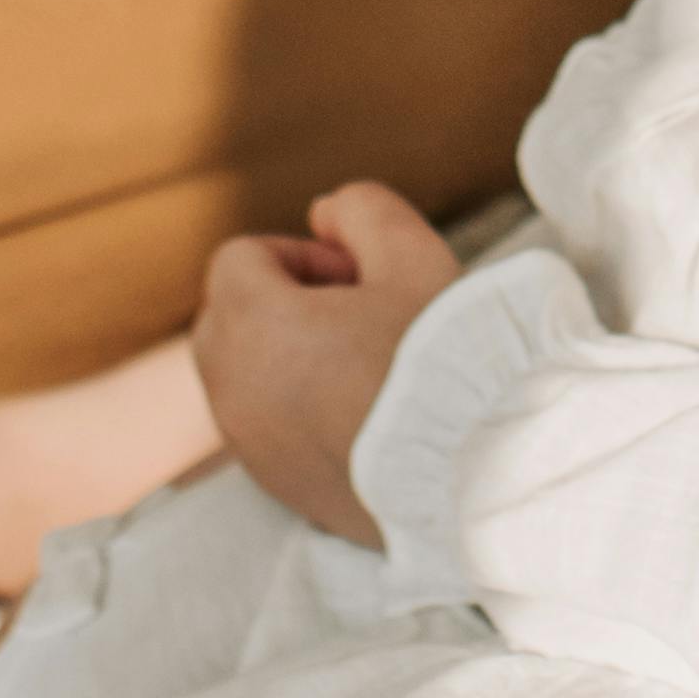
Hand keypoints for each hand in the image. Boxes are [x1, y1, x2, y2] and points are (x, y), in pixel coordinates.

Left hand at [193, 179, 460, 545]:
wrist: (472, 475)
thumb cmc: (443, 361)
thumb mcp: (415, 256)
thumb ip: (364, 212)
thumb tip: (323, 214)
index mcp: (254, 324)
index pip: (238, 258)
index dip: (301, 255)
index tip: (358, 281)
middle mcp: (233, 388)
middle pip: (226, 316)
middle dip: (281, 303)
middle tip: (359, 318)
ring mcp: (248, 444)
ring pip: (241, 374)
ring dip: (287, 357)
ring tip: (366, 369)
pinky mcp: (274, 485)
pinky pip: (262, 428)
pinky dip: (294, 411)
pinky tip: (364, 417)